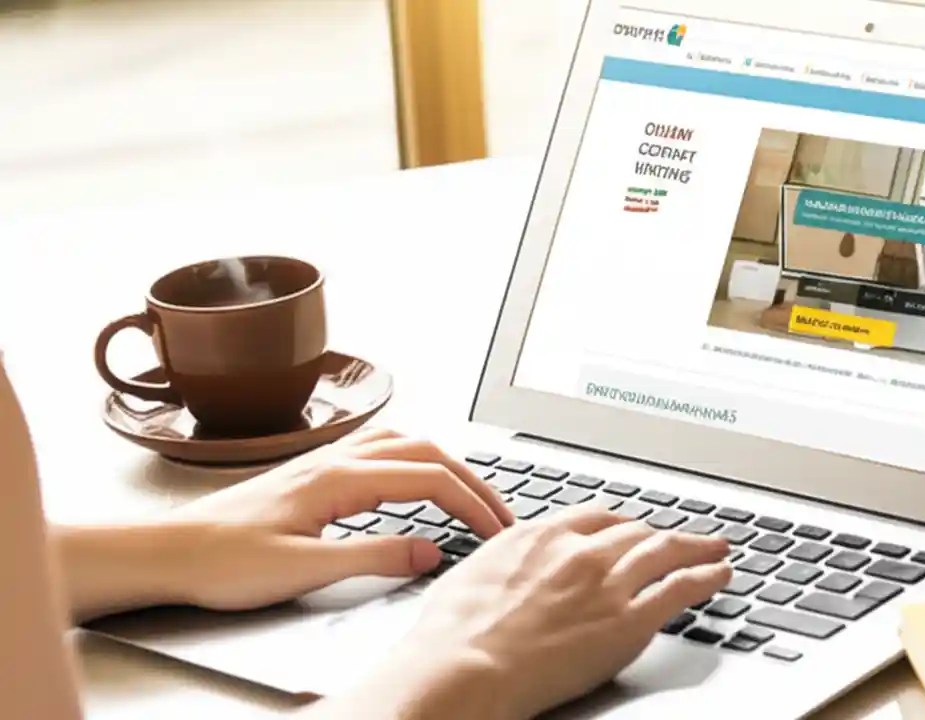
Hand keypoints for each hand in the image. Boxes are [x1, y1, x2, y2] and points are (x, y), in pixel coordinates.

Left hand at [163, 428, 516, 610]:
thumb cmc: (224, 561)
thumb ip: (373, 556)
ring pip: (406, 443)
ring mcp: (326, 459)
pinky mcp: (315, 470)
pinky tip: (415, 477)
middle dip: (473, 481)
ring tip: (470, 495)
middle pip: (428, 453)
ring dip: (447, 465)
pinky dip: (416, 459)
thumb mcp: (304, 569)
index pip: (430, 479)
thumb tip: (431, 549)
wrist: (169, 550)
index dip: (473, 504)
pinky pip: (382, 448)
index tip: (498, 532)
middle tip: (500, 515)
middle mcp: (337, 458)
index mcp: (340, 478)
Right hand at [339, 506, 730, 719]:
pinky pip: (680, 589)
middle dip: (660, 536)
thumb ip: (503, 563)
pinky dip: (706, 577)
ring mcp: (608, 582)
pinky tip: (720, 574)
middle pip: (635, 532)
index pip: (596, 518)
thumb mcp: (472, 575)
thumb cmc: (453, 633)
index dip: (621, 525)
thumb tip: (504, 568)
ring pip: (665, 552)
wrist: (465, 666)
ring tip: (717, 548)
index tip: (631, 530)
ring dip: (697, 548)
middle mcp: (580, 550)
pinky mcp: (628, 620)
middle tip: (678, 539)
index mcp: (541, 535)